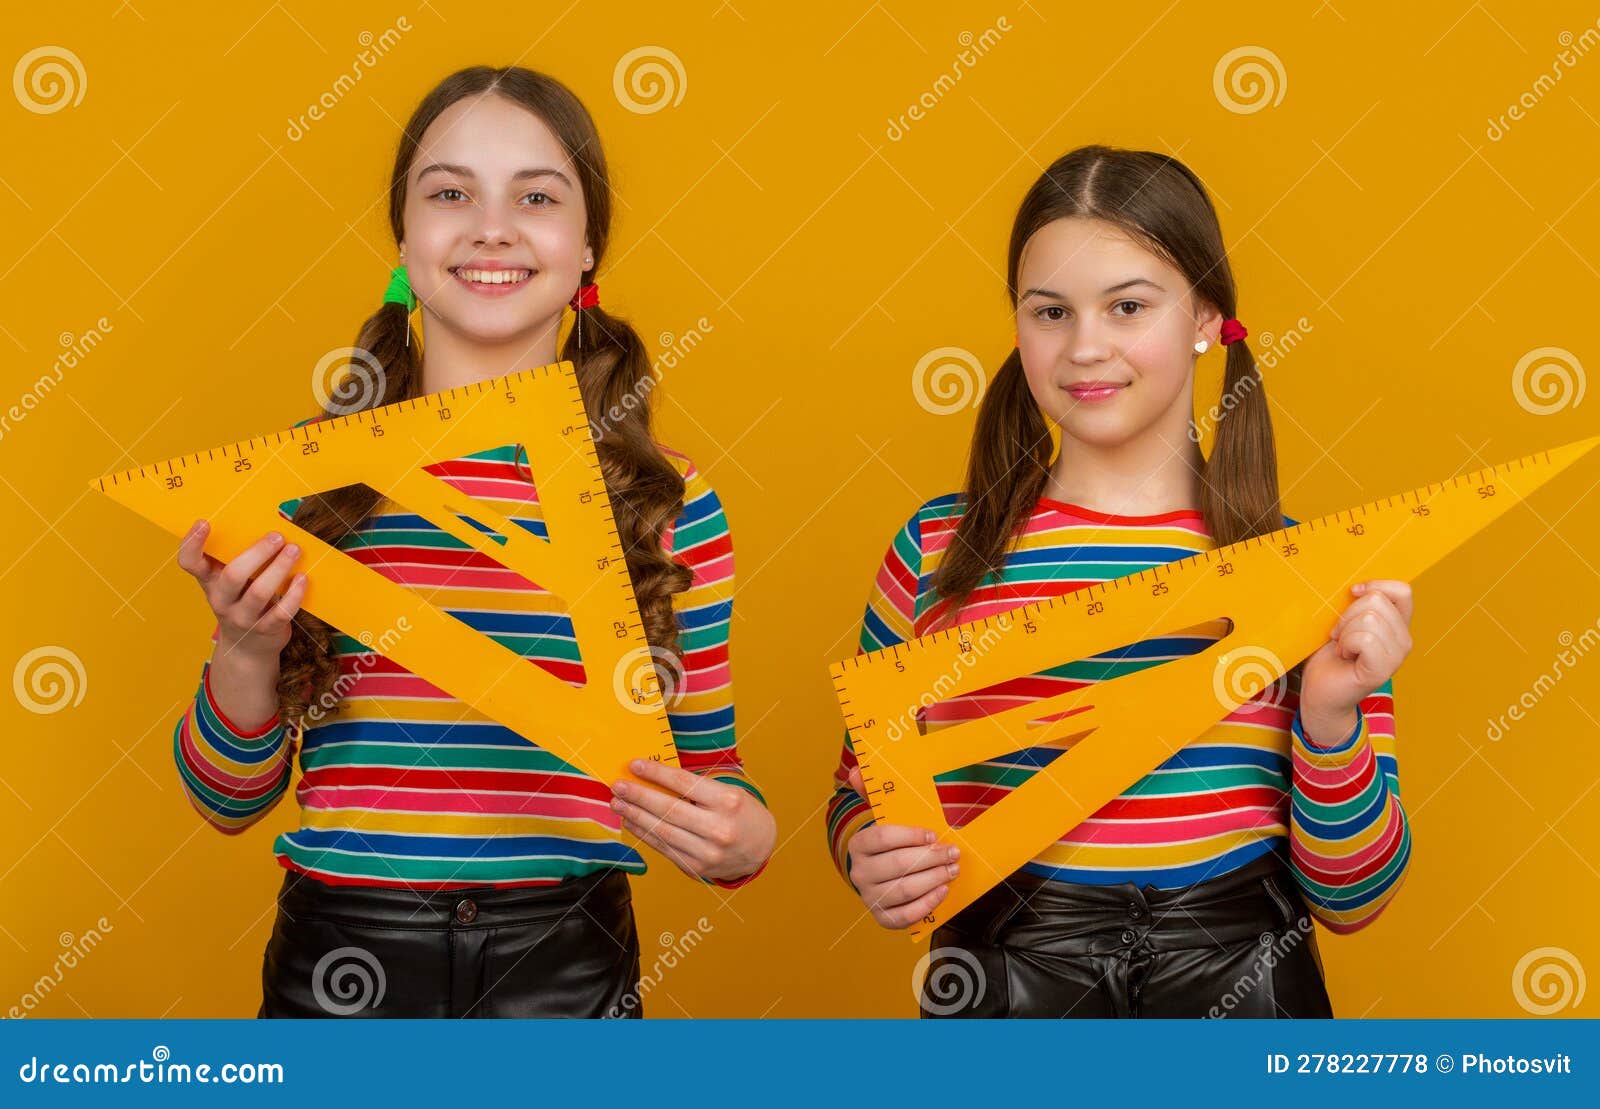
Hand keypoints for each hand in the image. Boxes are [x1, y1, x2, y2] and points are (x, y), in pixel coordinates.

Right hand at [176, 519, 306, 659]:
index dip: (193, 544)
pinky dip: (294, 594)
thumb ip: (238, 559)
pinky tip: (303, 578)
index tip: (204, 522)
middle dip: (257, 553)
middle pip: (233, 575)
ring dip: (279, 568)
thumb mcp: (231, 583)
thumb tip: (266, 524)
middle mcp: (221, 600)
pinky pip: (281, 612)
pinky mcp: (265, 630)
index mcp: (210, 581)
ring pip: (259, 592)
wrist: (247, 649)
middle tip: (277, 536)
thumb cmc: (241, 601)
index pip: (190, 563)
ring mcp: (242, 617)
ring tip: (294, 550)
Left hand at [610, 759, 774, 883]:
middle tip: (618, 786)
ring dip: (635, 816)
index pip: (685, 784)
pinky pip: (664, 848)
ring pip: (663, 831)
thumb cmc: (740, 813)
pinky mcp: (696, 868)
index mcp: (729, 802)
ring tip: (618, 804)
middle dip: (639, 796)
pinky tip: (631, 822)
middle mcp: (719, 829)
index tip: (635, 765)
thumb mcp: (727, 793)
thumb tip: (651, 778)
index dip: (656, 774)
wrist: (760, 848)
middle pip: (669, 809)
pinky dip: (644, 834)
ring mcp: (707, 852)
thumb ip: (695, 788)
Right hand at [842, 767, 958, 929]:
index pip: (882, 838)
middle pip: (897, 865)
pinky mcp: (883, 918)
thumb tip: (858, 770)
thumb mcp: (882, 818)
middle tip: (952, 853)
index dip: (909, 836)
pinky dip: (927, 904)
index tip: (932, 835)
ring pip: (904, 890)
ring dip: (933, 879)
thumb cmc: (890, 845)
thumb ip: (873, 795)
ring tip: (952, 870)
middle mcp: (860, 873)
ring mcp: (870, 897)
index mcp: (858, 845)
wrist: (882, 879)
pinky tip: (942, 891)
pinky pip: (905, 916)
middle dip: (930, 858)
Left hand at [1300, 579, 1413, 741]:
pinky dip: (1346, 644)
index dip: (1375, 586)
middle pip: (1378, 601)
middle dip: (1349, 614)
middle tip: (1341, 634)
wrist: (1320, 690)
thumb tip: (1357, 585)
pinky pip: (1364, 639)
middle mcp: (1404, 640)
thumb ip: (1360, 604)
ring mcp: (1396, 656)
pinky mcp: (1382, 670)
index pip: (1402, 590)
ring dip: (1345, 631)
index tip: (1352, 594)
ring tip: (1343, 647)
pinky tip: (1344, 655)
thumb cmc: (1330, 654)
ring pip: (1370, 619)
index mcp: (1398, 624)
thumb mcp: (1347, 620)